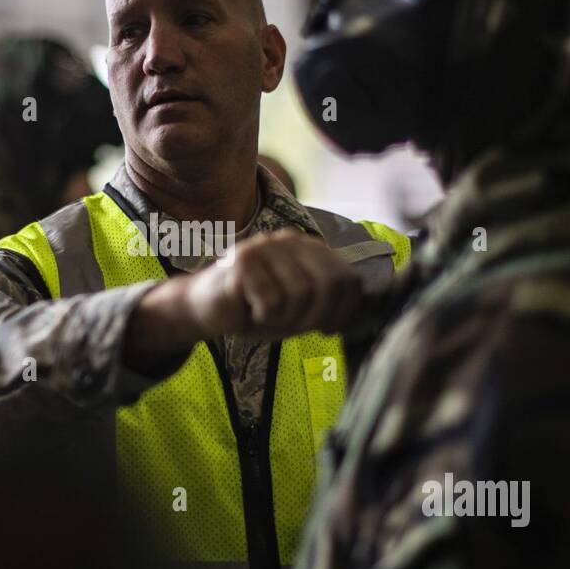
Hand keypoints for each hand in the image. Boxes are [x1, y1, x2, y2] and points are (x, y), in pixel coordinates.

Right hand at [125, 230, 362, 370]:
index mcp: (308, 247)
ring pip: (301, 295)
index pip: (348, 278)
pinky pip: (273, 302)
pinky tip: (249, 312)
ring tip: (265, 316)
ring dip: (285, 319)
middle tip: (294, 327)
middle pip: (330, 284)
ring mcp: (265, 247)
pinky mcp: (243, 262)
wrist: (204, 308)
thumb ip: (328, 301)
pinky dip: (263, 318)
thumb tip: (365, 308)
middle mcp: (289, 240)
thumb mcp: (299, 307)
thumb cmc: (255, 309)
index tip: (327, 328)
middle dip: (316, 316)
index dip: (343, 311)